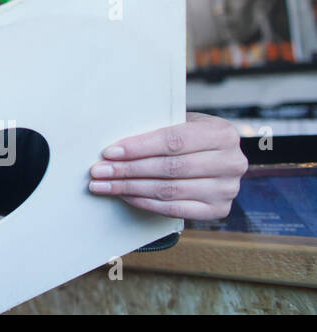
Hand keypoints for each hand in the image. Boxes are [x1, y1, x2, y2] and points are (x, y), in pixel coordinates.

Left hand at [87, 112, 247, 219]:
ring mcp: (227, 189)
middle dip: (128, 170)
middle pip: (169, 168)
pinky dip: (145, 202)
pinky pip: (175, 209)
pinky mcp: (219, 210)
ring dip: (130, 188)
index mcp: (223, 133)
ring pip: (169, 190)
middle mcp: (232, 162)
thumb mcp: (182, 122)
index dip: (139, 147)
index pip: (173, 141)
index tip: (109, 152)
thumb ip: (158, 128)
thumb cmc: (191, 135)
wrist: (217, 157)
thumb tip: (115, 143)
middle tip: (99, 171)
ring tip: (103, 185)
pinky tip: (124, 196)